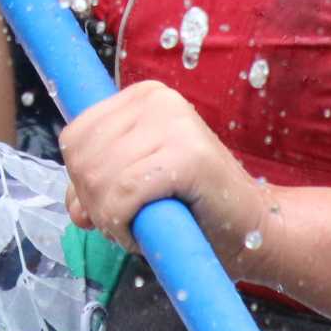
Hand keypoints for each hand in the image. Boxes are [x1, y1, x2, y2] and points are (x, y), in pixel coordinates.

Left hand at [58, 80, 278, 282]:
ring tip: (145, 227)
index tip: (110, 207)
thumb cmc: (194, 211)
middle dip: (95, 204)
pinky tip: (148, 233)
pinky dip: (124, 225)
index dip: (81, 183)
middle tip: (130, 224)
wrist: (257, 233)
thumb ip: (98, 188)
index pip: (74, 138)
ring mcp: (174, 122)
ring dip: (111, 220)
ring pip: (100, 177)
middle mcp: (156, 98)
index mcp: (140, 97)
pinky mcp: (188, 154)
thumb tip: (73, 208)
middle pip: (82, 158)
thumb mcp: (135, 190)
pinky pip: (123, 194)